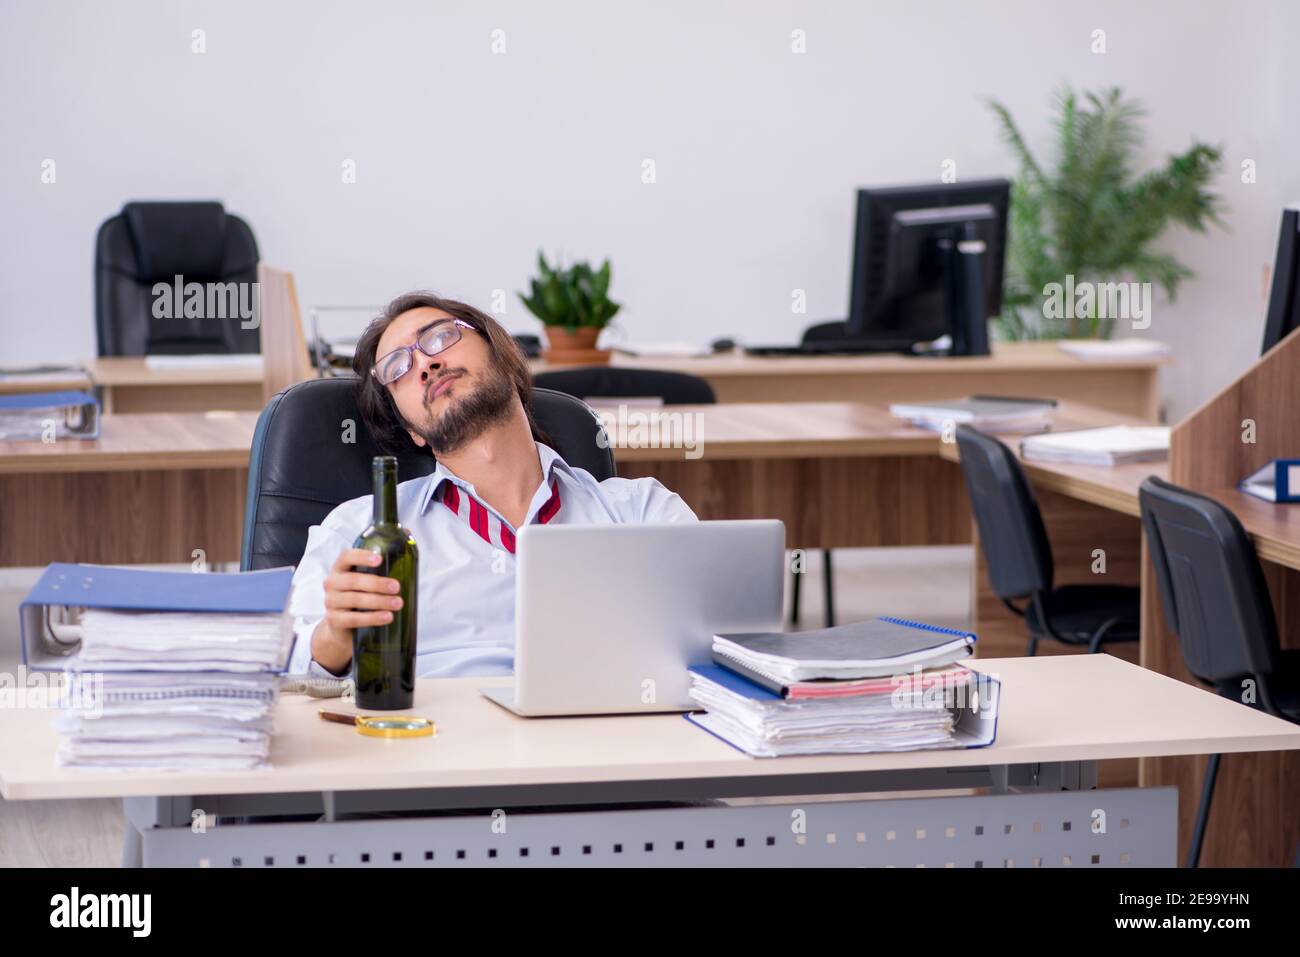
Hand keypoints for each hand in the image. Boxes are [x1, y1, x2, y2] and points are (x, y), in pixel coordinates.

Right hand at [310, 548, 402, 674]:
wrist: (343, 625)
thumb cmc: (360, 595)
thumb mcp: (368, 577)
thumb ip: (386, 558)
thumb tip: (407, 532)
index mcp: (340, 568)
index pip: (346, 557)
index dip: (361, 556)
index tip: (379, 559)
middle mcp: (332, 583)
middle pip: (353, 580)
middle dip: (377, 584)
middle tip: (397, 587)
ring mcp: (331, 602)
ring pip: (355, 600)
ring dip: (379, 602)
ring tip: (398, 603)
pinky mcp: (334, 621)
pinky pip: (353, 619)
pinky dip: (372, 618)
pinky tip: (387, 617)